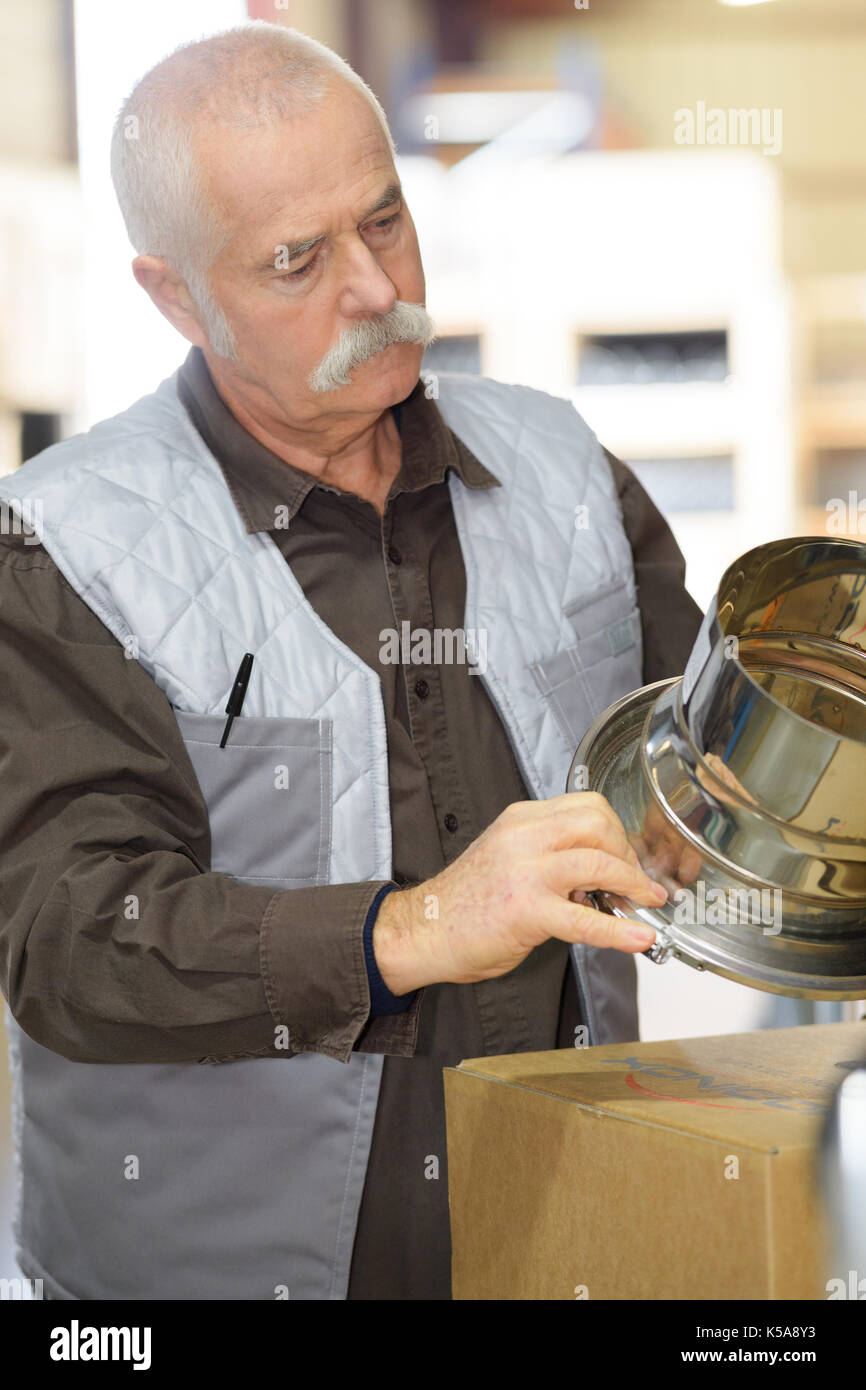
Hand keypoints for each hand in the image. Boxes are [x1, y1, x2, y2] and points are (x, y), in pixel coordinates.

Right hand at [372, 792, 667, 993]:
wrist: (423, 930)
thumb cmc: (465, 902)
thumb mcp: (509, 858)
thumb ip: (550, 856)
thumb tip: (599, 875)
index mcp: (521, 819)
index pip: (587, 805)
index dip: (617, 831)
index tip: (627, 857)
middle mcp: (524, 836)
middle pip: (599, 822)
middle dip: (627, 851)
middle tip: (634, 881)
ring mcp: (526, 871)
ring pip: (598, 860)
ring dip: (633, 883)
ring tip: (646, 904)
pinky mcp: (526, 910)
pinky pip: (584, 918)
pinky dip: (618, 931)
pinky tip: (636, 939)